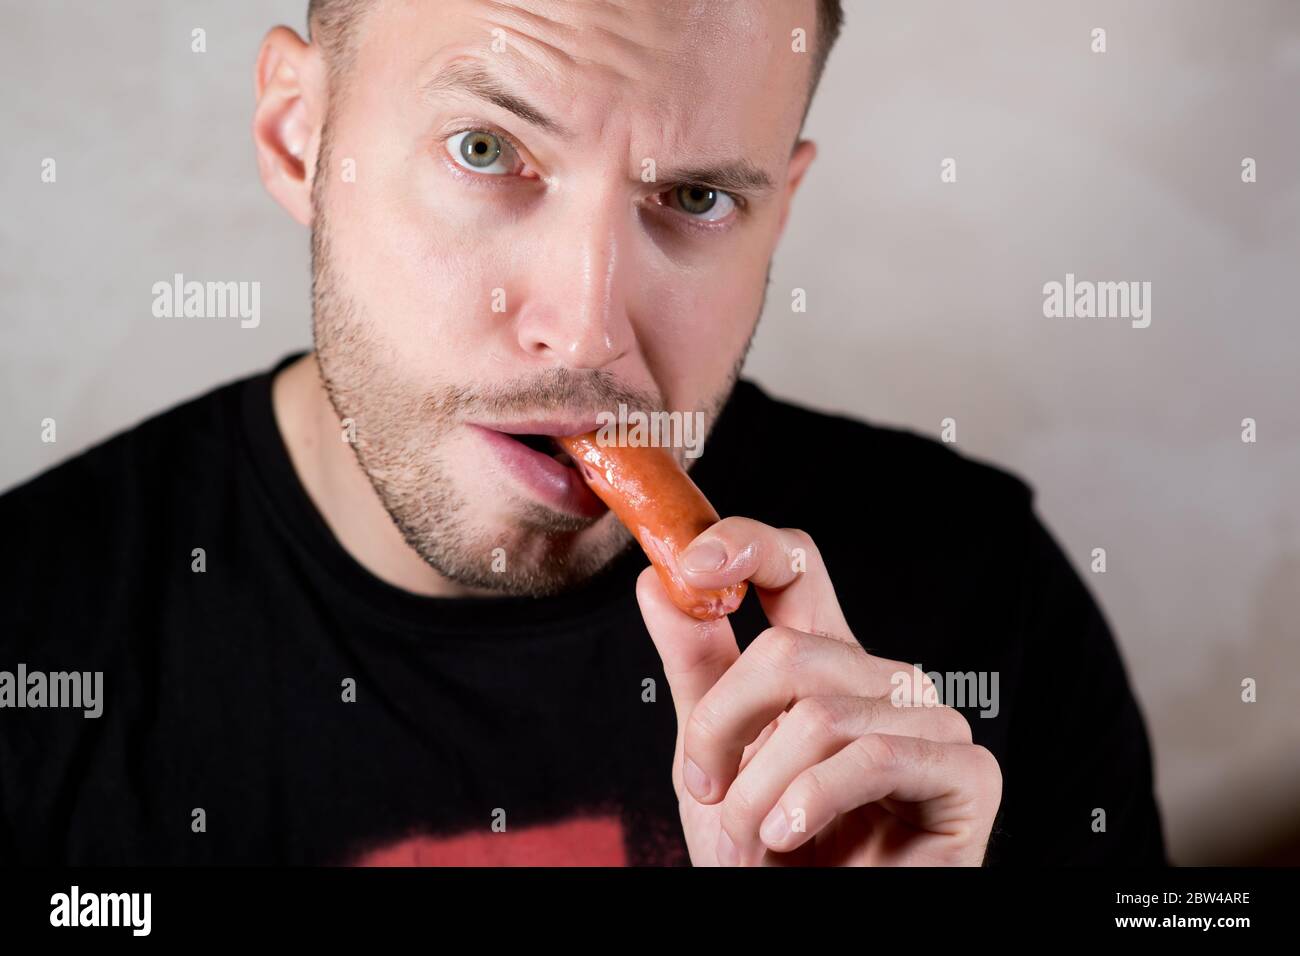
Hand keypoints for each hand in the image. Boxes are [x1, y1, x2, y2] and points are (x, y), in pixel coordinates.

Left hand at [635, 518, 1002, 865]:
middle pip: (788, 649)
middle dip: (722, 730)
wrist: (806, 931)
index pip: (794, 566)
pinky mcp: (968, 773)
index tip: (690, 563)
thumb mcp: (713, 755)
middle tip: (707, 791)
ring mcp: (931, 722)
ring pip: (820, 714)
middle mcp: (881, 679)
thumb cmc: (769, 855)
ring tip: (757, 840)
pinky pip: (874, 754)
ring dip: (761, 793)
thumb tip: (656, 582)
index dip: (746, 543)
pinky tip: (793, 837)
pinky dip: (814, 801)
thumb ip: (695, 667)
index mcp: (825, 662)